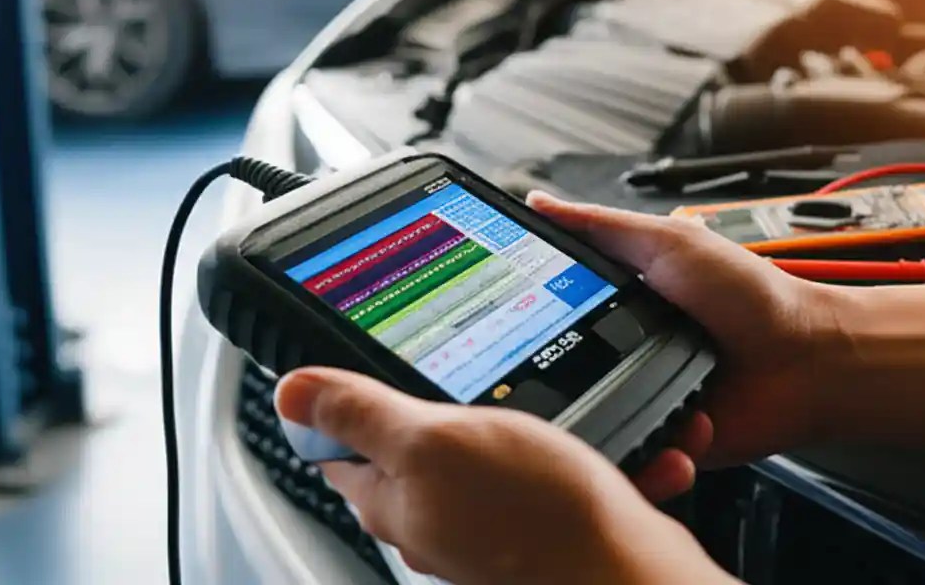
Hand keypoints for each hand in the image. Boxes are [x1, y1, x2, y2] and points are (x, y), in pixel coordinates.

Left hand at [276, 367, 733, 584]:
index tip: (358, 360)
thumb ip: (364, 416)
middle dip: (454, 399)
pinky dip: (585, 451)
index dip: (339, 402)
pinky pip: (560, 474)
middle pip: (421, 447)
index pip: (339, 448)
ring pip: (499, 454)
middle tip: (481, 365)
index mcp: (395, 499)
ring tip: (561, 400)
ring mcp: (494, 527)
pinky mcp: (547, 527)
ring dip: (534, 421)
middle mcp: (438, 518)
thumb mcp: (435, 443)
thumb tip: (293, 393)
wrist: (630, 576)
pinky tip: (604, 440)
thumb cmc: (535, 522)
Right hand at [528, 192, 841, 490]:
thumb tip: (538, 202)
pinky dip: (646, 449)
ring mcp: (638, 397)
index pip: (546, 309)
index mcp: (615, 303)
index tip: (495, 316)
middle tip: (553, 366)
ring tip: (630, 392)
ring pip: (584, 419)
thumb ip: (601, 226)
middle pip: (553, 370)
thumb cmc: (752, 296)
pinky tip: (673, 423)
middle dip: (547, 375)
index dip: (518, 314)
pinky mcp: (660, 440)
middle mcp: (619, 351)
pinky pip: (629, 457)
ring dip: (600, 412)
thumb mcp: (668, 242)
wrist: (809, 361)